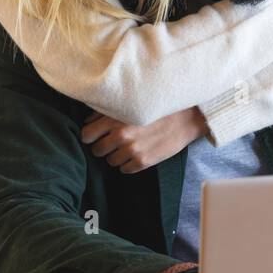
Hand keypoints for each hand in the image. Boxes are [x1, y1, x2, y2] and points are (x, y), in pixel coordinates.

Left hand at [80, 106, 206, 172]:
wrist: (186, 118)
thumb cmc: (157, 107)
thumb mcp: (130, 103)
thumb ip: (107, 111)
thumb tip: (89, 121)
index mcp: (114, 119)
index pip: (86, 135)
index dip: (90, 136)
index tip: (95, 136)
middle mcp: (120, 136)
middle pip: (97, 150)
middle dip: (102, 146)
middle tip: (112, 141)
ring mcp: (131, 150)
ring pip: (110, 161)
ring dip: (116, 155)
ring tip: (128, 146)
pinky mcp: (143, 162)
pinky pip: (124, 169)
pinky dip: (128, 164)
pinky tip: (136, 153)